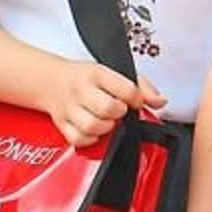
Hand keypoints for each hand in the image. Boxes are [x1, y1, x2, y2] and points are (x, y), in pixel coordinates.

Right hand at [40, 60, 160, 145]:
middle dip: (119, 113)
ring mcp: (70, 108)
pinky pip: (79, 140)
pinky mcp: (62, 124)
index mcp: (97, 74)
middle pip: (108, 108)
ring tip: (107, 121)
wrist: (51, 80)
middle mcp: (82, 90)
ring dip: (106, 127)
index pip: (126, 89)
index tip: (136, 101)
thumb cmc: (85, 77)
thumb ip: (141, 86)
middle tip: (119, 111)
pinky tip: (95, 131)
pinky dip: (90, 139)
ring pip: (92, 126)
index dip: (137, 99)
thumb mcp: (113, 72)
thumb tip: (160, 101)